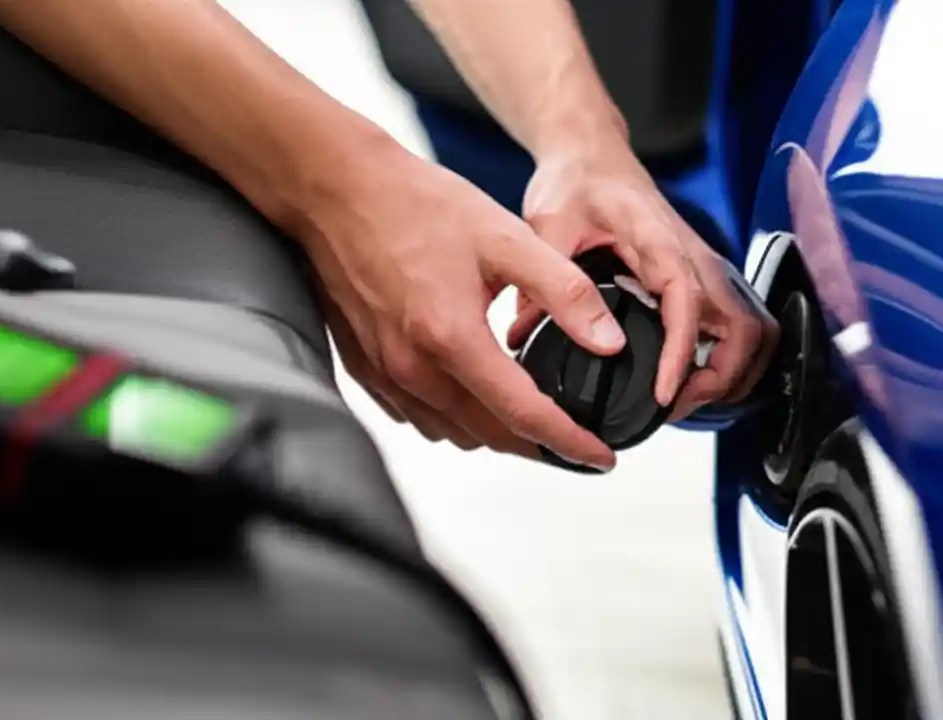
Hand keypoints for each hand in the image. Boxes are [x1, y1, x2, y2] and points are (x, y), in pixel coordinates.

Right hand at [297, 142, 625, 469]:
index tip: (600, 457)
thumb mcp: (506, 238)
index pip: (524, 416)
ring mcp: (384, 373)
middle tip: (573, 437)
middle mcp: (413, 368)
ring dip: (494, 431)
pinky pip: (418, 416)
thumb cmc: (413, 204)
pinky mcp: (365, 369)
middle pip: (490, 435)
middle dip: (538, 444)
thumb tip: (607, 342)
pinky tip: (471, 390)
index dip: (569, 442)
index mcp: (452, 338)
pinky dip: (453, 416)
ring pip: (452, 432)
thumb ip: (564, 293)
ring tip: (526, 411)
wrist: (335, 190)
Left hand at [509, 142, 779, 419]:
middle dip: (720, 377)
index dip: (682, 355)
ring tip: (683, 400)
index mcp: (661, 242)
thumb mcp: (549, 224)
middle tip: (674, 406)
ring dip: (730, 372)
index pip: (689, 305)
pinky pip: (733, 325)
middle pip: (745, 328)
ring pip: (750, 330)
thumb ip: (542, 278)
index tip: (665, 393)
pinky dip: (723, 359)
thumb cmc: (577, 181)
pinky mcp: (698, 279)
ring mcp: (702, 269)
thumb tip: (527, 334)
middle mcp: (694, 257)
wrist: (592, 155)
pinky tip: (687, 380)